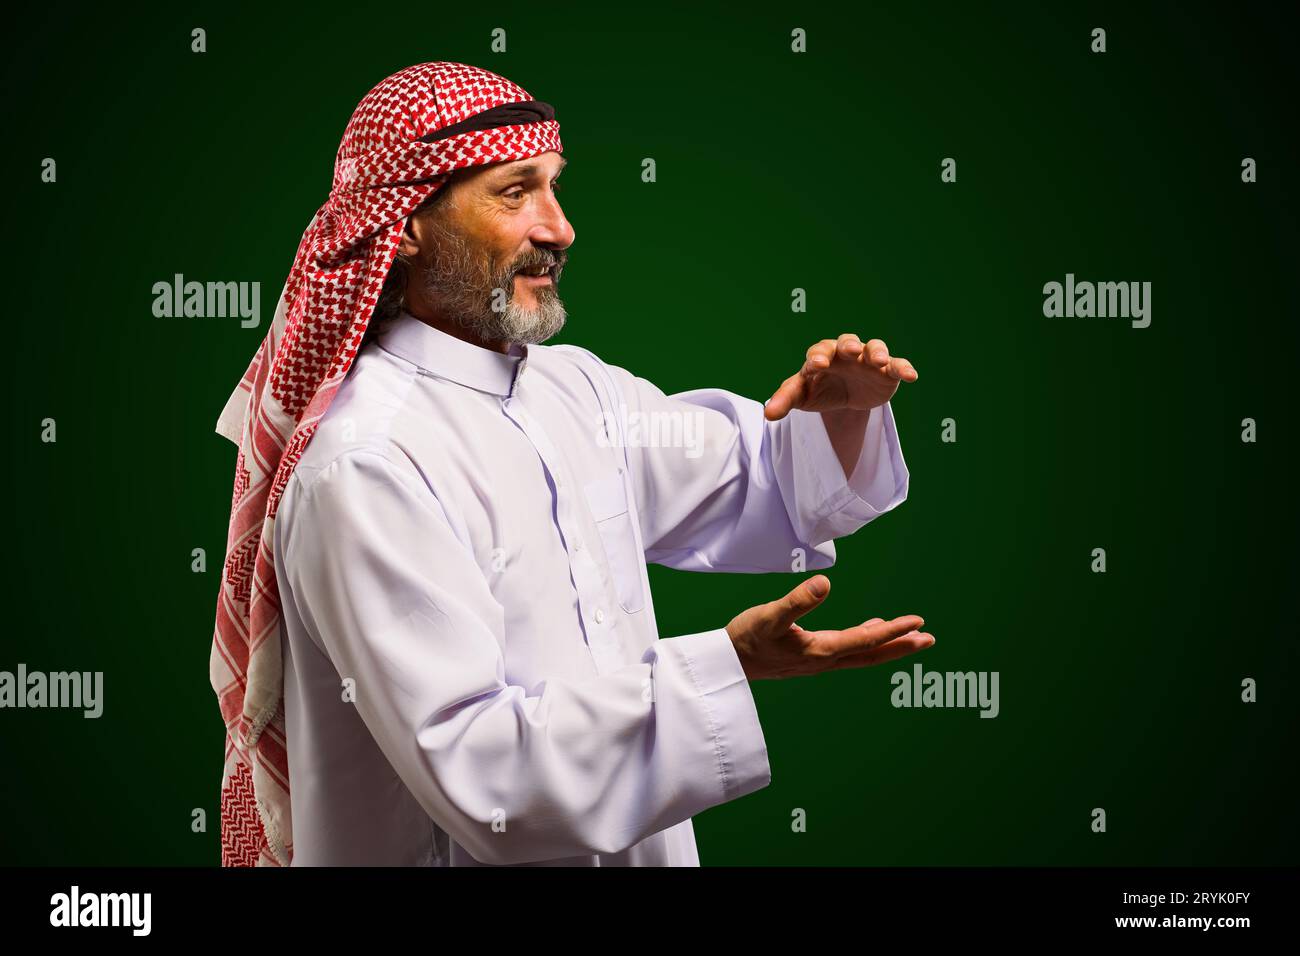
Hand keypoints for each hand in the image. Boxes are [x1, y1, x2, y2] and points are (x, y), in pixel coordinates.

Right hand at [725, 574, 933, 680]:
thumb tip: (825, 583)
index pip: (865, 639)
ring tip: (911, 638)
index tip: (918, 622)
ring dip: (888, 646)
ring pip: (862, 654)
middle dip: (902, 646)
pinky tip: (869, 629)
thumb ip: (797, 600)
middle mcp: (825, 659)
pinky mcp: (810, 657)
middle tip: (929, 639)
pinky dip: (865, 640)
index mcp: (821, 650)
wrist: (728, 664)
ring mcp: (819, 661)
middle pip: (872, 654)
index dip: (893, 630)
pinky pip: (848, 650)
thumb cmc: (746, 638)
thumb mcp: (770, 615)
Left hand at [764, 334, 917, 420]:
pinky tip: (911, 375)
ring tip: (879, 361)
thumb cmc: (818, 389)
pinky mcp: (886, 371)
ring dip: (877, 351)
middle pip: (847, 342)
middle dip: (848, 345)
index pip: (818, 351)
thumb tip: (768, 414)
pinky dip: (903, 367)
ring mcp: (867, 360)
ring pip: (874, 348)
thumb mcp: (801, 395)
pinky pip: (896, 365)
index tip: (816, 365)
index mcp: (822, 355)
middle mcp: (845, 353)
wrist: (843, 397)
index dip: (817, 356)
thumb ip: (785, 400)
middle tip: (849, 351)